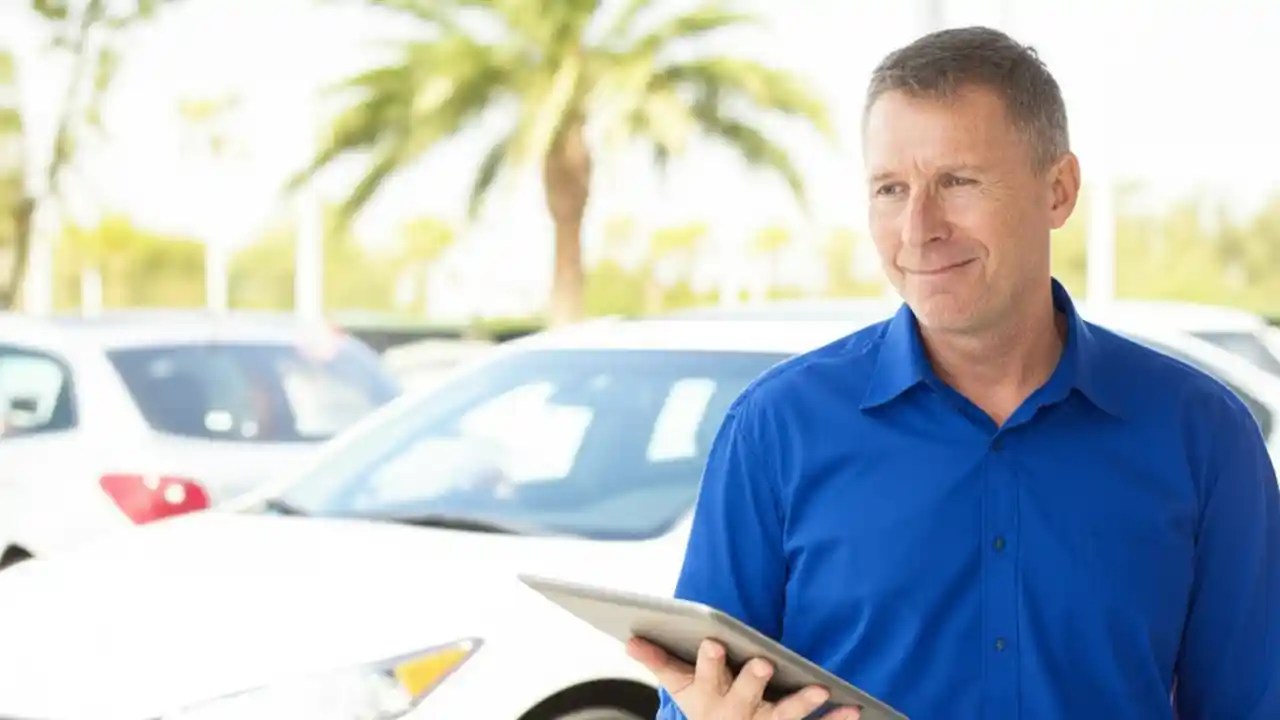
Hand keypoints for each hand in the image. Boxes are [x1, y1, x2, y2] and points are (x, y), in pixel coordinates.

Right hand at [627, 637, 861, 719]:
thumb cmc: (705, 706)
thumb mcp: (680, 687)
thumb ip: (658, 660)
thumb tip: (630, 637)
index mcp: (707, 698)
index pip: (703, 676)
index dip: (708, 661)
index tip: (712, 641)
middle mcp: (734, 715)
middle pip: (742, 698)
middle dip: (751, 682)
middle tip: (764, 664)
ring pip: (782, 717)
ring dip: (801, 704)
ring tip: (819, 688)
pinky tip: (853, 709)